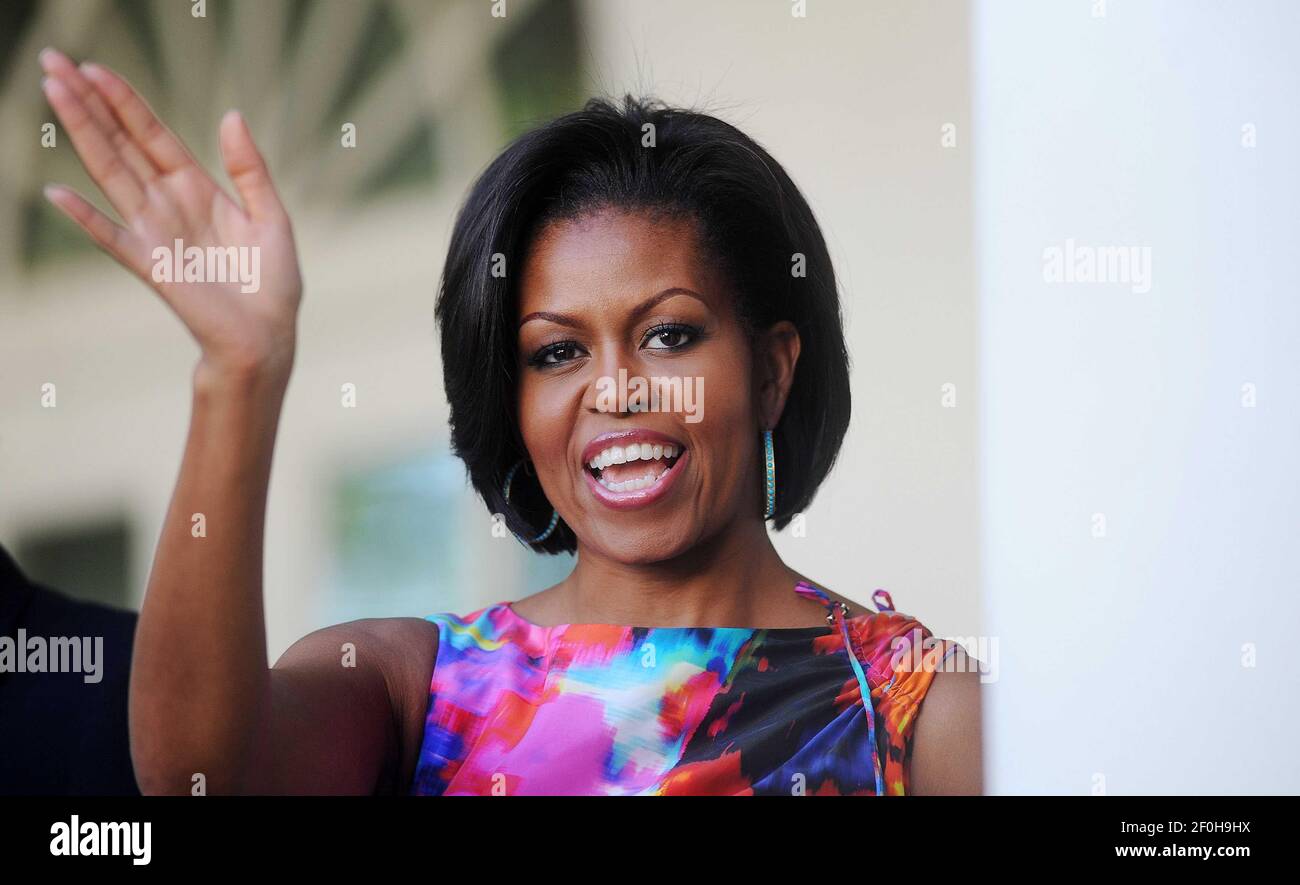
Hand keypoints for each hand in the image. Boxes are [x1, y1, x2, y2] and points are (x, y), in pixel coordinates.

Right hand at [38, 48, 302, 385]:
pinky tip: (60, 194)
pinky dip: (86, 218)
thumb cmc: (271, 284)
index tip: (94, 67)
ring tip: (53, 93)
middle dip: (88, 103)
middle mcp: (168, 205)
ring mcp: (155, 233)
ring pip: (111, 173)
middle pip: (121, 144)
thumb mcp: (272, 216)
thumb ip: (250, 169)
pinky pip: (113, 237)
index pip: (153, 135)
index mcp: (197, 189)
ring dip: (82, 134)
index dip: (125, 102)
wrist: (267, 337)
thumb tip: (231, 115)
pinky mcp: (152, 266)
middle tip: (52, 60)